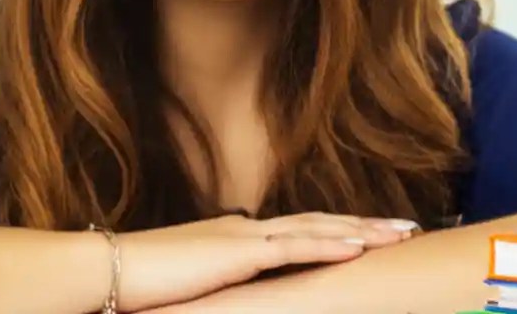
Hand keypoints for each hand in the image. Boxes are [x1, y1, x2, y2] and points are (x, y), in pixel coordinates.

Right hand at [108, 212, 417, 310]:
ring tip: (399, 232)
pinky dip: (329, 243)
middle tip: (407, 227)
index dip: (341, 229)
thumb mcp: (194, 286)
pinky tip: (358, 245)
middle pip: (321, 223)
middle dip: (367, 224)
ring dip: (362, 229)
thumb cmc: (143, 286)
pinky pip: (294, 246)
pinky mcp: (238, 253)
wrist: (108, 273)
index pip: (302, 229)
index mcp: (239, 237)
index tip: (375, 233)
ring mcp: (245, 238)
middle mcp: (248, 230)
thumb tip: (239, 293)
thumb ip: (222, 285)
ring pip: (318, 228)